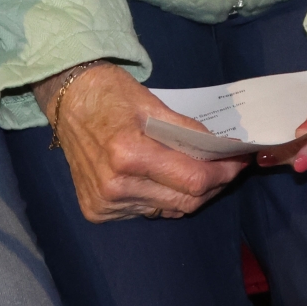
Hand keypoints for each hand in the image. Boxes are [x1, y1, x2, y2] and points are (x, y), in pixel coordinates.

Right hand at [35, 63, 247, 221]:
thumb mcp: (152, 103)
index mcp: (127, 154)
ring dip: (188, 193)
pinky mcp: (97, 212)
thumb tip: (221, 149)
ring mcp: (104, 203)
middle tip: (227, 168)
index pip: (191, 179)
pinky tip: (165, 179)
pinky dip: (162, 198)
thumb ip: (187, 131)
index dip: (222, 173)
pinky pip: (146, 211)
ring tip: (199, 171)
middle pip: (184, 201)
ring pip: (167, 209)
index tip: (239, 162)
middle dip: (213, 185)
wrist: (68, 100)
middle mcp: (114, 186)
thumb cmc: (110, 93)